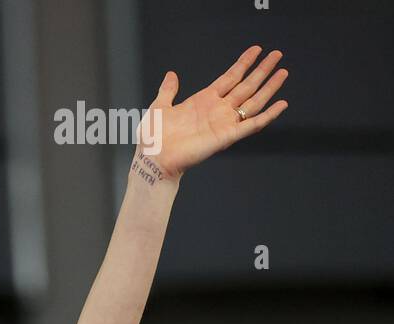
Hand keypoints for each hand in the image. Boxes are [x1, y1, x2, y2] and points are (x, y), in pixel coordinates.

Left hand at [138, 46, 288, 179]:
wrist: (153, 160)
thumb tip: (171, 75)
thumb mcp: (160, 106)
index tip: (256, 50)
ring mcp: (223, 123)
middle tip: (277, 55)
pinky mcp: (226, 137)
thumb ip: (168, 90)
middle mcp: (217, 111)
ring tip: (282, 72)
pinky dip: (268, 116)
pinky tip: (281, 105)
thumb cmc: (153, 139)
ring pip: (253, 101)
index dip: (243, 63)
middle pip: (246, 86)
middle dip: (262, 70)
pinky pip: (251, 125)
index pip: (230, 77)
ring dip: (269, 87)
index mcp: (203, 101)